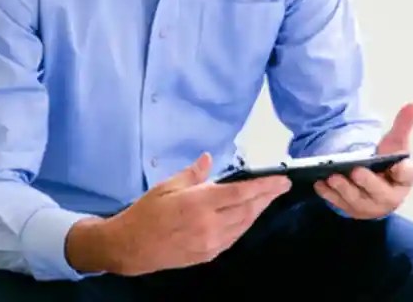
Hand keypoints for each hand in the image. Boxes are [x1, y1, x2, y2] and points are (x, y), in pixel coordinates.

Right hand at [66, 153, 290, 275]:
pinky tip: (248, 215)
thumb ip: (193, 174)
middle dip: (267, 197)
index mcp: (199, 204)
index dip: (264, 186)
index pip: (241, 193)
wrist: (130, 247)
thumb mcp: (167, 186)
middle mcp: (209, 225)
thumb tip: (208, 159)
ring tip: (268, 198)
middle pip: (248, 210)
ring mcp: (210, 243)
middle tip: (281, 187)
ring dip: (258, 211)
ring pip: (244, 225)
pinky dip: (244, 224)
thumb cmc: (146, 213)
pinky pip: (234, 237)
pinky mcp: (208, 255)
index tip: (281, 180)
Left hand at [314, 102, 412, 219]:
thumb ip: (403, 125)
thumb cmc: (387, 164)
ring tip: (332, 176)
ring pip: (357, 201)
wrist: (374, 183)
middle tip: (355, 170)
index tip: (399, 165)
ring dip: (344, 190)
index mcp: (404, 179)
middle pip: (379, 193)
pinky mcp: (352, 211)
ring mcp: (370, 207)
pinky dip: (329, 195)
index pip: (407, 175)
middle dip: (367, 183)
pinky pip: (340, 204)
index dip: (404, 171)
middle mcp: (389, 198)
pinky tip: (320, 184)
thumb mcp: (395, 143)